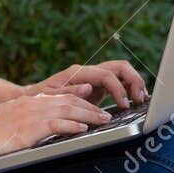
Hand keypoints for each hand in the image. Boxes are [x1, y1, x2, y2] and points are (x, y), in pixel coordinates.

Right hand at [0, 88, 112, 162]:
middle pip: (68, 101)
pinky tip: (84, 129)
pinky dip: (72, 126)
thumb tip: (31, 131)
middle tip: (106, 113)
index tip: (92, 106)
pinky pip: (56, 124)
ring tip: (104, 120)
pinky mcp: (27, 129)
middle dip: (90, 107)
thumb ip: (20, 124)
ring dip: (89, 115)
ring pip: (67, 110)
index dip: (79, 101)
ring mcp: (29, 115)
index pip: (59, 98)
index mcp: (25, 103)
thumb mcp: (3, 123)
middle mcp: (30, 105)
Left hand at [21, 60, 147, 109]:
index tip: (124, 105)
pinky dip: (129, 90)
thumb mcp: (49, 97)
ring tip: (141, 101)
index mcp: (78, 72)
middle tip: (140, 99)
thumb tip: (88, 87)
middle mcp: (89, 72)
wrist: (32, 97)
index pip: (106, 75)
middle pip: (120, 67)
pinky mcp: (97, 88)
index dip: (119, 89)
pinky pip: (118, 84)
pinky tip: (134, 102)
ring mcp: (94, 79)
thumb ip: (69, 92)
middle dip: (134, 80)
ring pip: (122, 73)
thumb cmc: (39, 97)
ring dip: (134, 84)